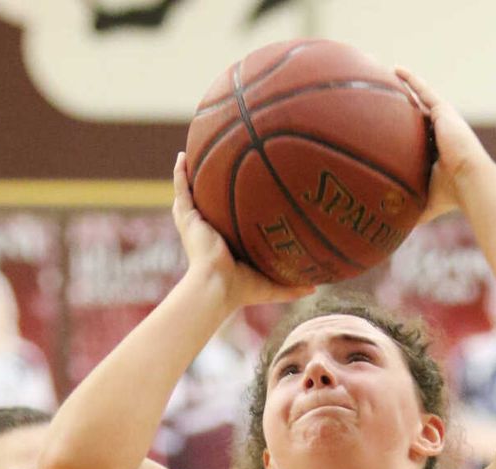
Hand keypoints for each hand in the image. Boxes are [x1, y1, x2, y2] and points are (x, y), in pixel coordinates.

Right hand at [171, 154, 313, 307]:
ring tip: (194, 152)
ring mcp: (194, 223)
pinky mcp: (187, 218)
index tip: (245, 191)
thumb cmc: (241, 290)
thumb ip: (291, 287)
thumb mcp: (270, 286)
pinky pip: (181, 189)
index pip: (227, 221)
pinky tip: (182, 155)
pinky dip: (180, 172)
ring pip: (191, 193)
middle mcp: (206, 232)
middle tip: (221, 164)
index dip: (232, 207)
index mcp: (223, 244)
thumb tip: (315, 288)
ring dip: (191, 174)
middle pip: (208, 203)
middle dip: (211, 187)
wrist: (216, 286)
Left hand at [395, 68, 491, 222]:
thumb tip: (391, 232)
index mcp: (436, 152)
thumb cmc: (451, 197)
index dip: (401, 133)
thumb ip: (409, 210)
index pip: (415, 139)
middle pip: (416, 115)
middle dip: (401, 107)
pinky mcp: (443, 112)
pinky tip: (395, 70)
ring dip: (403, 88)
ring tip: (383, 75)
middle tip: (381, 100)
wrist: (471, 182)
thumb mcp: (425, 203)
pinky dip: (411, 81)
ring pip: (419, 99)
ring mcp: (443, 121)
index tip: (385, 130)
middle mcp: (440, 134)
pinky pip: (423, 91)